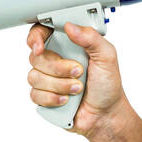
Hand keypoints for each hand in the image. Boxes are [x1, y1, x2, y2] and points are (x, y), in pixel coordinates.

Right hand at [26, 21, 126, 137]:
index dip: (35, 38)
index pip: (41, 33)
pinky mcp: (44, 96)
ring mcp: (48, 79)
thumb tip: (70, 27)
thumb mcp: (107, 56)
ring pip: (34, 77)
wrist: (106, 115)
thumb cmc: (108, 85)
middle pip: (35, 57)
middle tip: (78, 72)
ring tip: (77, 88)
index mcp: (67, 45)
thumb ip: (91, 37)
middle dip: (58, 68)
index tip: (40, 47)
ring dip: (59, 85)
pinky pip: (35, 95)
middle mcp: (54, 60)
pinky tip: (67, 100)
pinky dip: (53, 98)